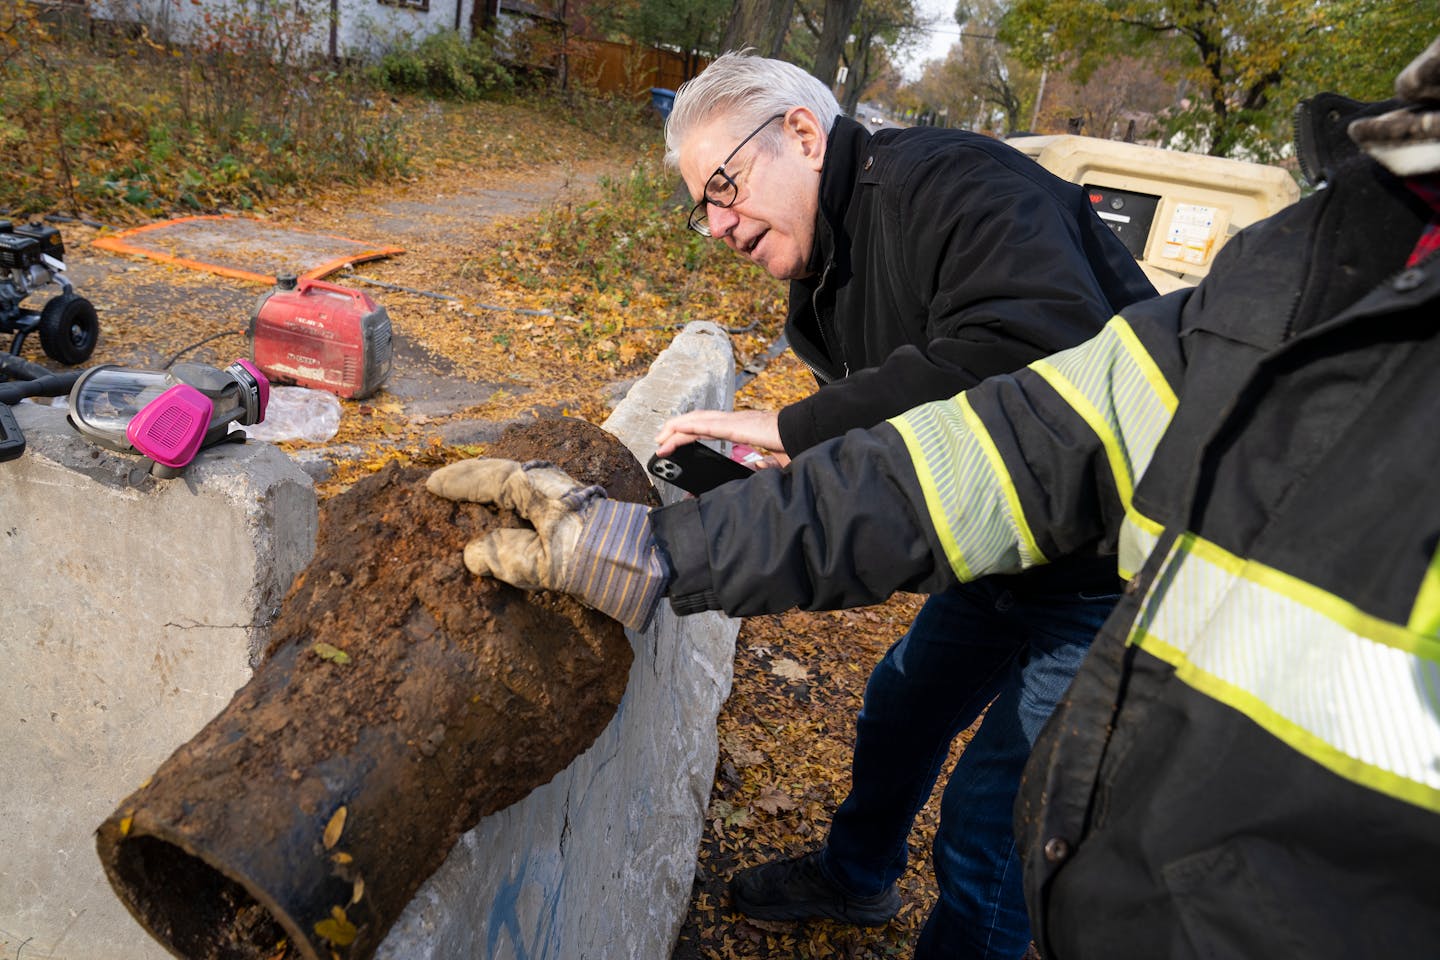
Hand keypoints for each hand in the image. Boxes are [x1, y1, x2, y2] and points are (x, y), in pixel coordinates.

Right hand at [426, 458, 668, 629]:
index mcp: (535, 488)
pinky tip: (514, 516)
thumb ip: (503, 557)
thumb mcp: (541, 563)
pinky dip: (514, 502)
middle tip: (448, 483)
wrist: (652, 558)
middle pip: (503, 474)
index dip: (458, 482)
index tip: (431, 485)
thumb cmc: (595, 558)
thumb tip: (472, 553)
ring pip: (521, 483)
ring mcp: (566, 493)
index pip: (487, 478)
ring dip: (496, 487)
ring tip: (475, 497)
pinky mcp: (579, 509)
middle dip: (475, 478)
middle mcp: (550, 483)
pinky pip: (534, 497)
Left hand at [654, 409, 784, 457]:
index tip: (673, 443)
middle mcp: (734, 420)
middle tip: (659, 441)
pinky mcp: (735, 425)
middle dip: (676, 430)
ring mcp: (734, 420)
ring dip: (676, 428)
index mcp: (741, 427)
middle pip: (697, 421)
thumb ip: (763, 465)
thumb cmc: (794, 443)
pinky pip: (705, 424)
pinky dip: (688, 426)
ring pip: (697, 420)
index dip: (689, 433)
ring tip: (660, 438)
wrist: (806, 432)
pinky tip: (675, 430)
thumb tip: (755, 467)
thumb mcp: (775, 461)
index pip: (708, 428)